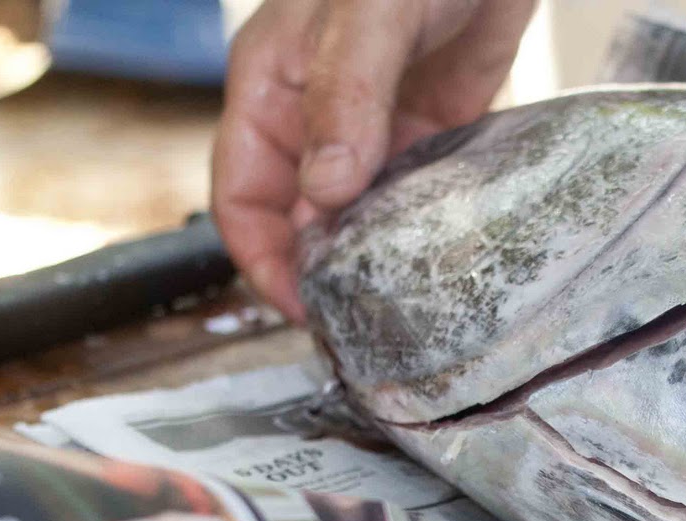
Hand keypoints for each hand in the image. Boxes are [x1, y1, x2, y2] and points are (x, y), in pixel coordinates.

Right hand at [211, 0, 536, 320]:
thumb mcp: (367, 17)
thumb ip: (346, 99)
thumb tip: (327, 192)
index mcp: (271, 88)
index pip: (242, 197)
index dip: (263, 260)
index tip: (303, 310)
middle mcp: (314, 116)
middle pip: (297, 218)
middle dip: (317, 272)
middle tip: (362, 325)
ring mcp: (370, 124)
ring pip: (355, 214)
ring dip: (370, 257)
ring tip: (403, 306)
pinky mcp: (427, 127)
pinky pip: (411, 193)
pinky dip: (419, 227)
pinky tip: (443, 259)